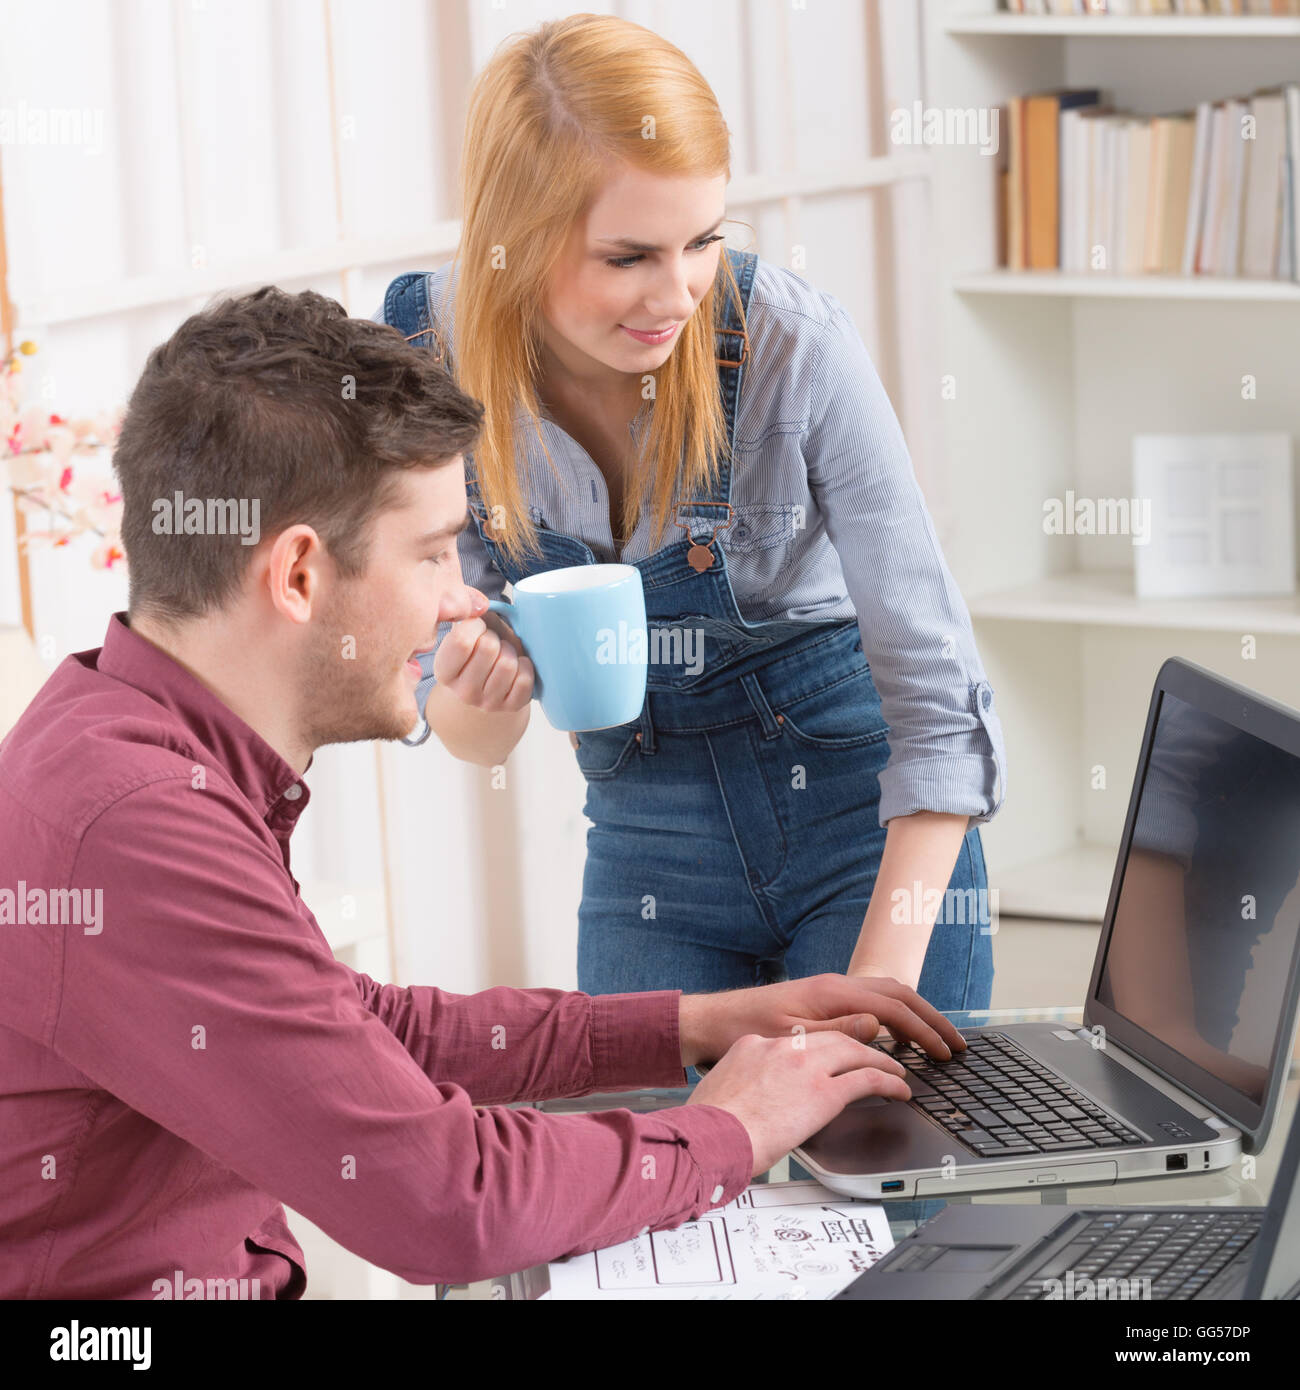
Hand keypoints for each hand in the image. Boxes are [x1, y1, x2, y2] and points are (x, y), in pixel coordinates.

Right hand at [432, 607, 533, 713]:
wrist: (490, 686)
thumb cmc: (478, 653)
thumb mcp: (466, 633)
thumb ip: (468, 614)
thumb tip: (478, 603)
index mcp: (444, 671)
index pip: (461, 641)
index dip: (476, 625)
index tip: (478, 626)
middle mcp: (463, 691)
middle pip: (488, 648)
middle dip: (494, 637)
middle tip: (493, 641)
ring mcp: (487, 703)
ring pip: (508, 664)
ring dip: (510, 651)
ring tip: (504, 653)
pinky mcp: (511, 707)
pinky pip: (525, 679)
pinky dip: (525, 666)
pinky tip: (517, 665)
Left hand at [679, 973, 966, 1069]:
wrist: (715, 1021)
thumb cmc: (747, 1029)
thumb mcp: (791, 1037)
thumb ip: (836, 1032)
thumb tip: (878, 1025)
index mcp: (831, 993)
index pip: (893, 1008)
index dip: (923, 1031)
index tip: (945, 1054)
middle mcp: (834, 986)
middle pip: (898, 994)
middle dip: (931, 1018)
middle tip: (955, 1045)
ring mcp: (830, 991)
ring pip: (886, 994)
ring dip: (916, 1015)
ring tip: (936, 1041)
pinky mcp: (823, 1001)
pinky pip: (871, 1002)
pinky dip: (895, 1016)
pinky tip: (899, 1037)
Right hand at [686, 1031, 911, 1176]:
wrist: (711, 1137)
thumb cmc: (708, 1125)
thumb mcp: (720, 1089)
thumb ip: (741, 1083)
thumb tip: (746, 1100)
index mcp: (753, 1045)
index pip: (793, 1041)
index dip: (816, 1049)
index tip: (824, 1059)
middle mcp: (781, 1047)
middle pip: (831, 1038)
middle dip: (855, 1045)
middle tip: (871, 1055)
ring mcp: (804, 1067)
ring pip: (854, 1051)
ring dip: (878, 1060)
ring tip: (893, 1070)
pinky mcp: (823, 1093)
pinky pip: (866, 1080)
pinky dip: (887, 1082)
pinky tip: (898, 1089)